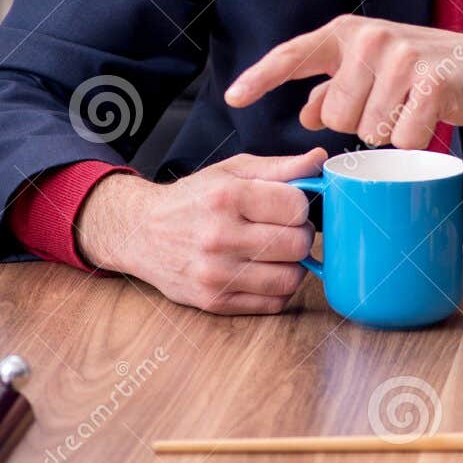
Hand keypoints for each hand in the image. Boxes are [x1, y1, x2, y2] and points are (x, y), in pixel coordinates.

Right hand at [74, 148, 324, 314]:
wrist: (142, 233)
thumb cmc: (192, 199)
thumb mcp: (231, 172)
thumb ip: (279, 168)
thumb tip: (320, 160)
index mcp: (226, 197)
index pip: (295, 207)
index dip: (301, 206)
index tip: (290, 206)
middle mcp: (219, 236)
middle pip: (297, 244)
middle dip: (301, 235)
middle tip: (286, 229)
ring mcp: (215, 273)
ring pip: (290, 279)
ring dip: (293, 265)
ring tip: (277, 252)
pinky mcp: (214, 301)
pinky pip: (273, 303)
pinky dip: (279, 288)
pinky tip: (265, 271)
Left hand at [224, 16, 462, 148]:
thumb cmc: (421, 69)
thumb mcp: (372, 70)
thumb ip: (335, 88)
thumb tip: (304, 113)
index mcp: (348, 33)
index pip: (294, 55)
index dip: (261, 77)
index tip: (233, 96)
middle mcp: (371, 39)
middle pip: (334, 116)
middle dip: (358, 123)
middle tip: (389, 105)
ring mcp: (402, 59)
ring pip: (367, 132)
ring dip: (388, 133)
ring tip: (409, 108)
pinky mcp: (432, 84)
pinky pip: (402, 139)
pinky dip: (414, 141)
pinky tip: (429, 117)